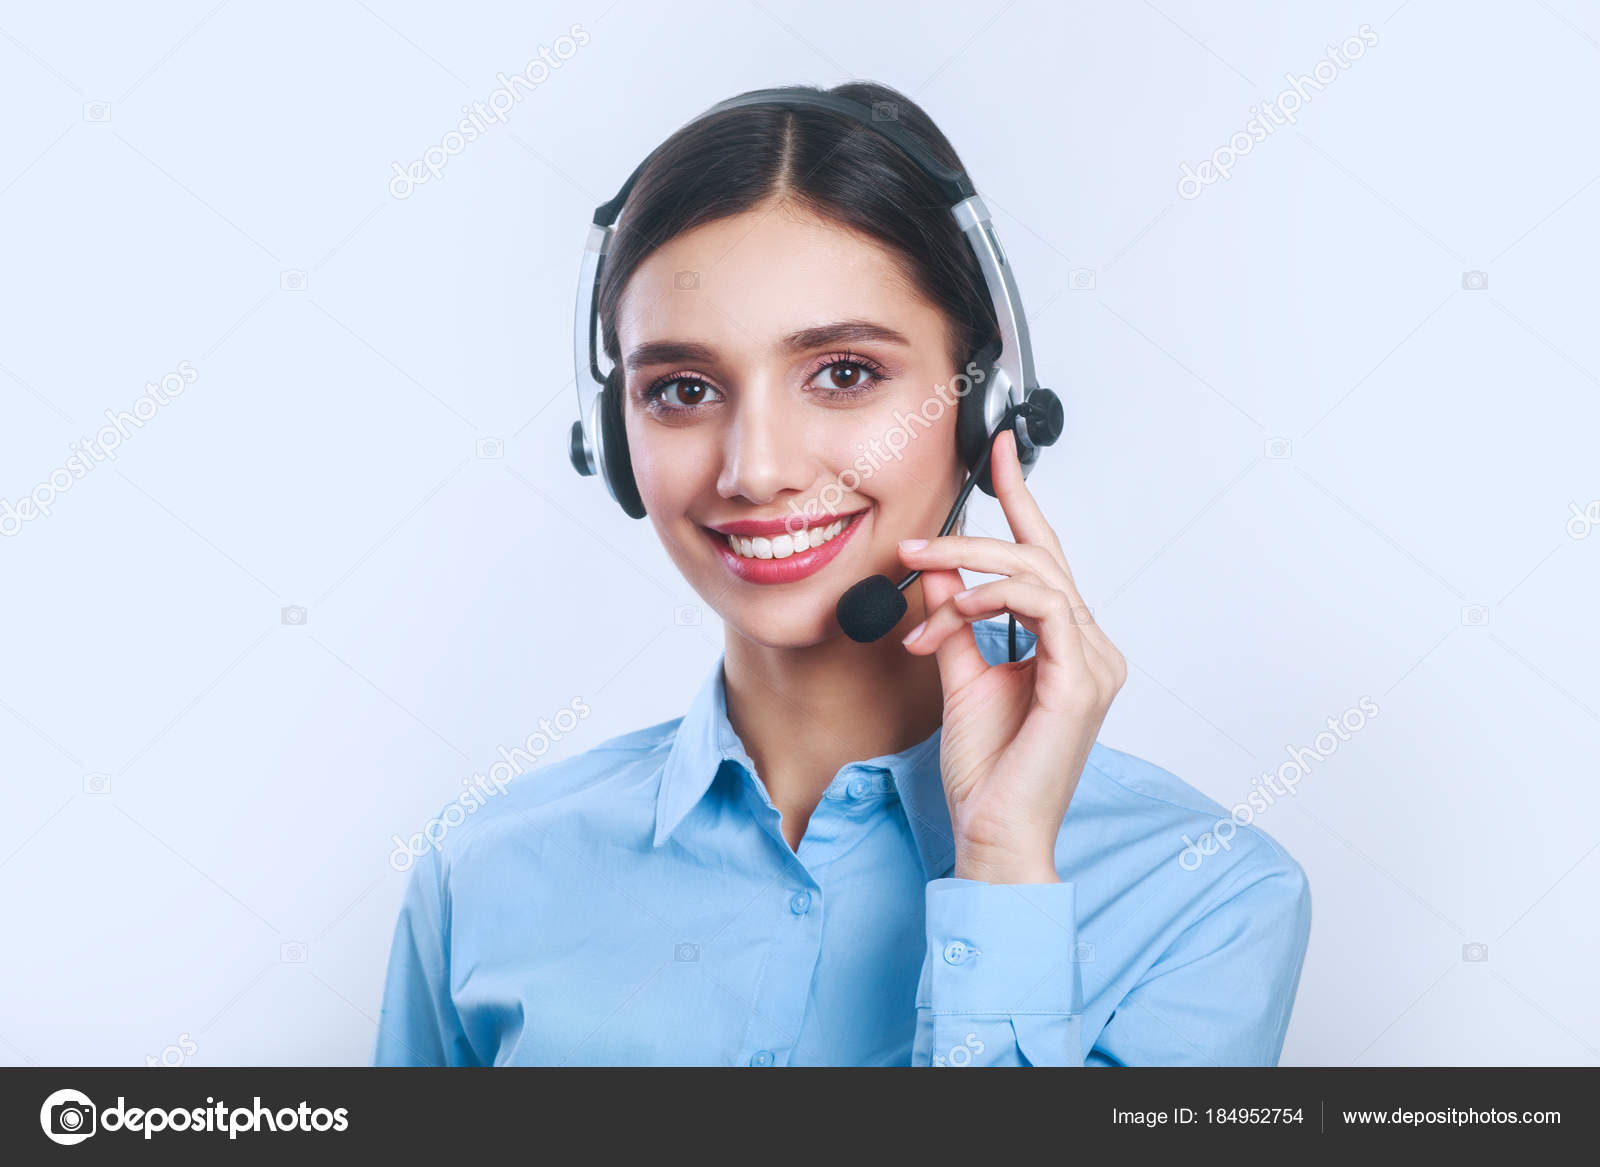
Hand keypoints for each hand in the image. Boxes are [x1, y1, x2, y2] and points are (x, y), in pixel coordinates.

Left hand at [898, 429, 1126, 884]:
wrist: (994, 833)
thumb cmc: (987, 771)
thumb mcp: (959, 677)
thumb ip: (955, 622)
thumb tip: (938, 573)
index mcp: (1066, 646)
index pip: (1044, 559)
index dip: (1021, 499)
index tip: (996, 451)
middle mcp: (1090, 648)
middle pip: (1040, 559)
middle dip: (974, 536)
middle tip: (915, 543)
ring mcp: (1093, 663)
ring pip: (1039, 574)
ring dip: (969, 566)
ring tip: (919, 574)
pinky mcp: (1081, 680)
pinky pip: (1044, 608)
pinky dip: (995, 597)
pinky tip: (956, 607)